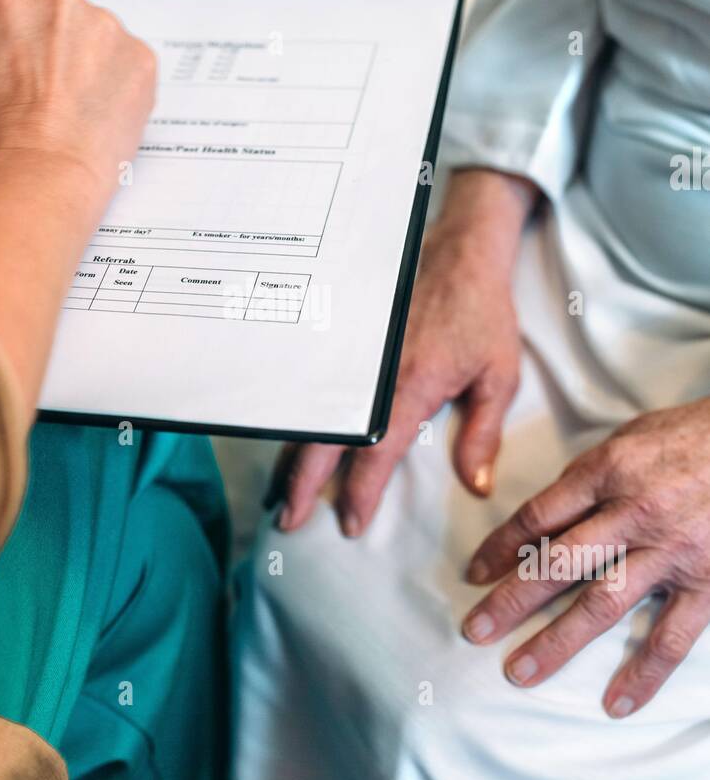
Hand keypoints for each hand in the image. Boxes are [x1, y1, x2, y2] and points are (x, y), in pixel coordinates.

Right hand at [0, 0, 155, 201]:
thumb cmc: (5, 134)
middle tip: (53, 84)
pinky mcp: (140, 55)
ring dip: (94, 58)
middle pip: (64, 6)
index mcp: (11, 0)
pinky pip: (130, 58)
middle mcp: (61, 3)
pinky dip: (122, 80)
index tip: (27, 33)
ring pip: (101, 33)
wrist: (46, 174)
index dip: (23, 10)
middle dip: (61, 37)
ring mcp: (106, 27)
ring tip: (78, 106)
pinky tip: (102, 112)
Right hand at [266, 170, 536, 536]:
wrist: (459, 253)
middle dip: (304, 485)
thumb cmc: (481, 314)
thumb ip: (483, 433)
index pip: (376, 452)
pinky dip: (301, 425)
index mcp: (411, 386)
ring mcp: (355, 357)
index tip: (351, 525)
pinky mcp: (347, 344)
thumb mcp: (498, 375)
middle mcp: (374, 374)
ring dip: (293, 459)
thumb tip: (476, 485)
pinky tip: (293, 448)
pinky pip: (315, 392)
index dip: (361, 493)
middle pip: (326, 440)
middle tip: (290, 522)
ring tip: (280, 495)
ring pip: (312, 416)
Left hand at [463, 399, 709, 716]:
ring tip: (520, 672)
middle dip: (510, 600)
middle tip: (474, 632)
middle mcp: (633, 512)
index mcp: (608, 470)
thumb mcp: (633, 437)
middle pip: (556, 562)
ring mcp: (671, 551)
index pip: (538, 516)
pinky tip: (615, 704)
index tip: (474, 575)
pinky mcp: (709, 582)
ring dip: (557, 641)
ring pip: (602, 604)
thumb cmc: (694, 437)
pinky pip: (671, 636)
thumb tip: (549, 515)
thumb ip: (592, 477)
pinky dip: (643, 674)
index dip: (501, 548)